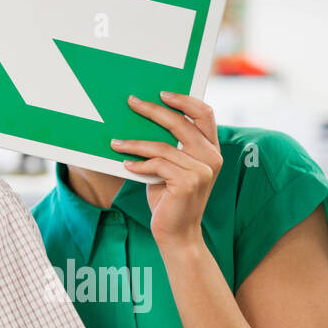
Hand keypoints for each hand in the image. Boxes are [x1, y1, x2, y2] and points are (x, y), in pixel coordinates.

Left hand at [110, 92, 222, 249]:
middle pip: (181, 123)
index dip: (184, 100)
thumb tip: (143, 117)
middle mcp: (212, 158)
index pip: (204, 114)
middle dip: (153, 110)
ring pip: (163, 146)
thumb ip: (168, 146)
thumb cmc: (169, 198)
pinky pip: (157, 164)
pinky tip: (126, 167)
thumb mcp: (170, 167)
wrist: (177, 234)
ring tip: (115, 143)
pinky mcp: (188, 182)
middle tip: (131, 102)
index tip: (161, 93)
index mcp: (211, 150)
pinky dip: (138, 164)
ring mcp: (202, 170)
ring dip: (134, 144)